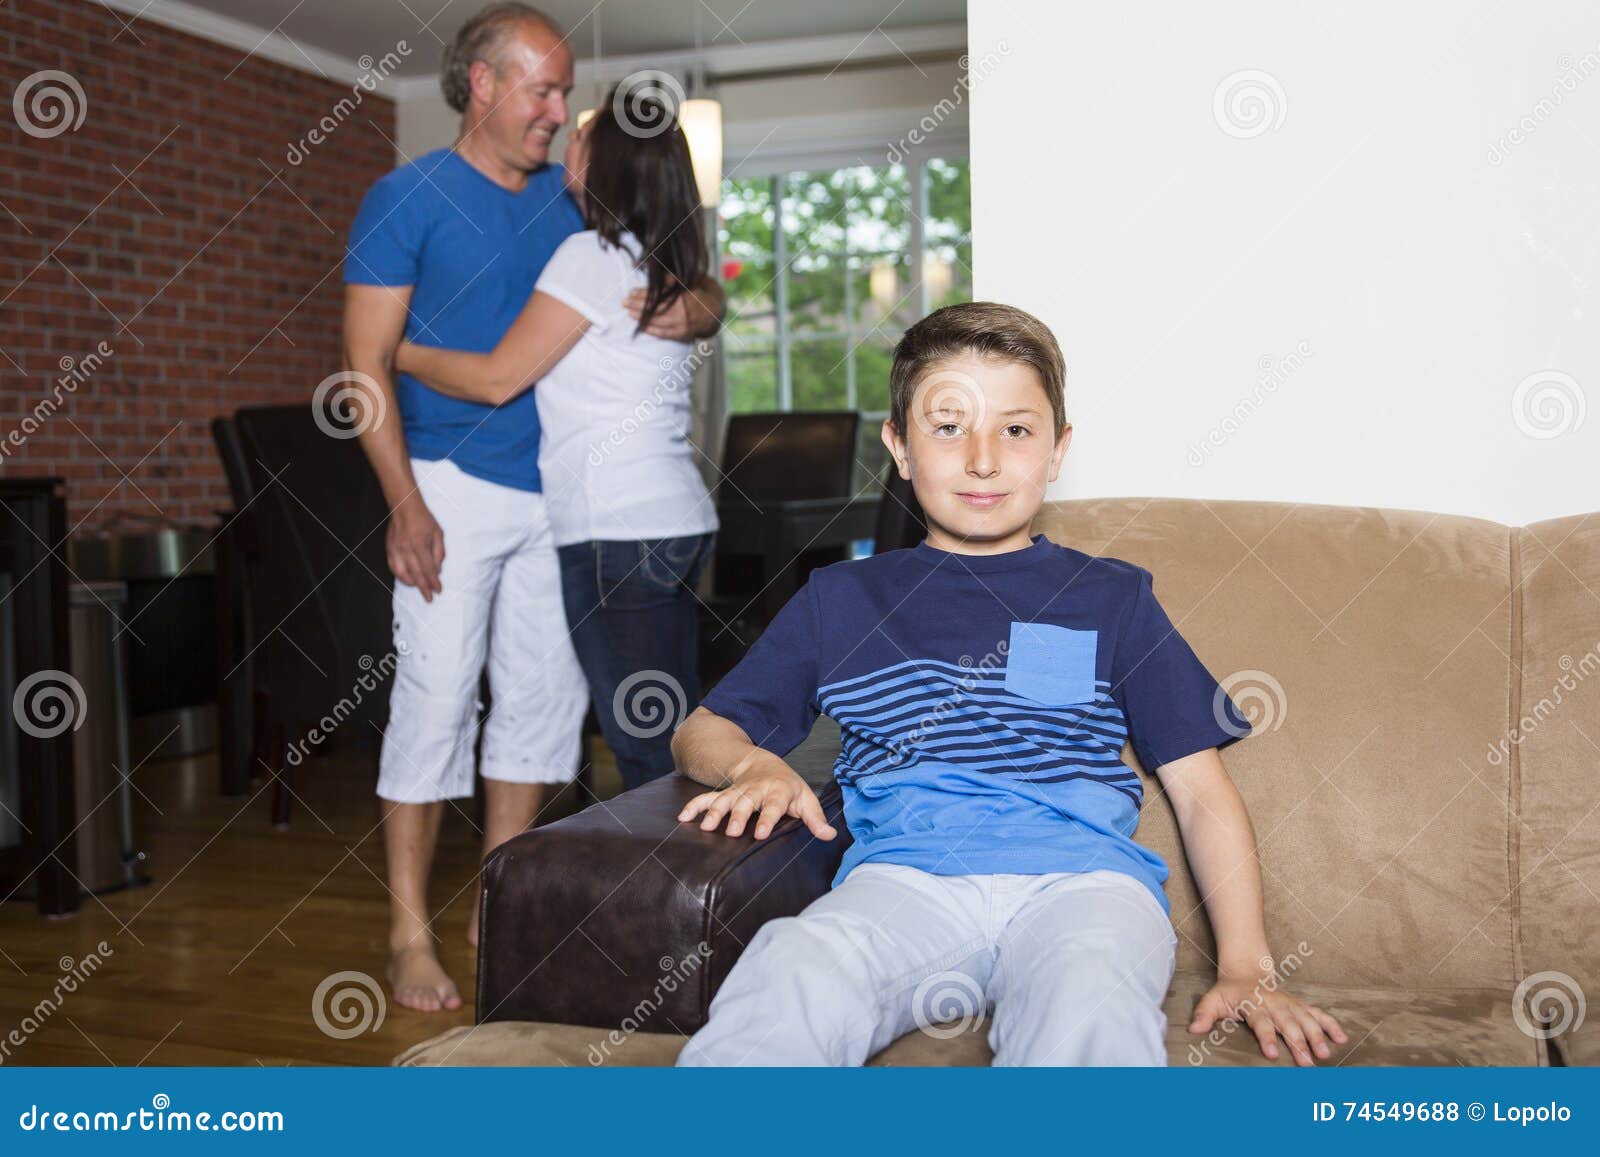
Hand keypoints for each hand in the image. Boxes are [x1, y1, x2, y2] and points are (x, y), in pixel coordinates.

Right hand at [387, 494, 443, 601]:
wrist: (405, 507)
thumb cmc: (424, 519)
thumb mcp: (438, 533)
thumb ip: (439, 552)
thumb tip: (438, 569)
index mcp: (421, 545)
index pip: (428, 569)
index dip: (434, 582)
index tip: (438, 590)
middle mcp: (407, 549)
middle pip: (416, 575)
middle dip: (424, 588)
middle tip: (429, 599)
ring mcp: (396, 550)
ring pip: (402, 574)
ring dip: (412, 584)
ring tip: (419, 589)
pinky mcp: (389, 549)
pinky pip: (393, 567)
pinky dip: (400, 576)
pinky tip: (407, 580)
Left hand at [625, 283, 719, 340]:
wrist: (711, 313)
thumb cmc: (695, 294)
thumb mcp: (685, 283)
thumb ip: (670, 280)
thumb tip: (654, 277)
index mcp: (682, 296)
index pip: (657, 295)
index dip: (642, 294)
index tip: (631, 292)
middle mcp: (681, 311)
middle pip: (654, 308)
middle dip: (636, 305)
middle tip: (624, 302)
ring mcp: (681, 325)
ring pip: (656, 321)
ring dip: (640, 317)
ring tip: (628, 313)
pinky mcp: (681, 335)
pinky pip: (663, 334)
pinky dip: (650, 330)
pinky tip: (640, 326)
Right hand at [677, 761, 836, 841]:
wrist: (764, 764)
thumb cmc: (787, 787)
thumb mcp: (806, 799)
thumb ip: (816, 818)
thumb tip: (830, 836)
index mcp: (777, 791)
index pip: (773, 805)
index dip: (768, 818)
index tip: (762, 833)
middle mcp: (755, 790)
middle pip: (746, 802)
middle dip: (738, 816)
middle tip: (733, 832)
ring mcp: (737, 791)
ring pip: (724, 799)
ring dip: (714, 812)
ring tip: (706, 827)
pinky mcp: (724, 794)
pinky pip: (706, 798)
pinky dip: (694, 806)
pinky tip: (683, 818)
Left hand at [1189, 969, 1347, 1065]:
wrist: (1247, 971)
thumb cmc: (1229, 991)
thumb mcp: (1213, 999)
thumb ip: (1204, 1014)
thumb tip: (1194, 1030)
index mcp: (1254, 1004)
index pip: (1261, 1022)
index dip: (1267, 1037)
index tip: (1273, 1054)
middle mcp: (1275, 1003)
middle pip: (1288, 1024)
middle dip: (1298, 1043)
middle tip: (1306, 1063)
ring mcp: (1290, 1004)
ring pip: (1306, 1020)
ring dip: (1317, 1037)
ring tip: (1325, 1055)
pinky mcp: (1300, 1005)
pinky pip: (1318, 1014)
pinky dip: (1331, 1025)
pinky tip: (1342, 1039)